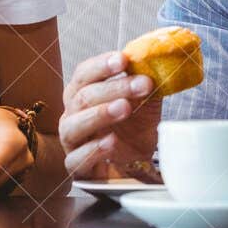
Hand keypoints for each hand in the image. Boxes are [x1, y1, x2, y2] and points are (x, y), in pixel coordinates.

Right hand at [58, 50, 160, 178]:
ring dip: (100, 114)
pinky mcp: (78, 169)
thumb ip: (146, 80)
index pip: (83, 74)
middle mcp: (72, 115)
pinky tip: (111, 141)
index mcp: (82, 93)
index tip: (123, 59)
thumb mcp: (144, 100)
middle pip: (83, 98)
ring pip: (74, 126)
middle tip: (141, 84)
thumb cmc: (134, 127)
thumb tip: (155, 58)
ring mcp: (72, 142)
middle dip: (113, 88)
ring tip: (124, 108)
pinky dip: (93, 150)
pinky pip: (77, 160)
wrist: (138, 163)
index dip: (101, 65)